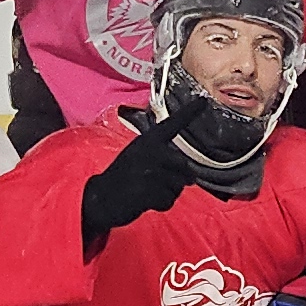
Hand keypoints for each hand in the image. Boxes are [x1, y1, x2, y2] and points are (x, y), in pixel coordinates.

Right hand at [77, 115, 200, 244]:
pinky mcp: (149, 191)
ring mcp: (150, 171)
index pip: (172, 124)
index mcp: (148, 141)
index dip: (189, 112)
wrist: (101, 197)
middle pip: (184, 167)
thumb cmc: (123, 177)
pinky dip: (161, 204)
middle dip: (178, 180)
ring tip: (147, 190)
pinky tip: (145, 200)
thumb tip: (191, 177)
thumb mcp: (138, 157)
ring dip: (167, 193)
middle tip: (157, 183)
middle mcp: (151, 152)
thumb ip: (163, 159)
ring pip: (178, 186)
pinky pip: (169, 201)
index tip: (204, 101)